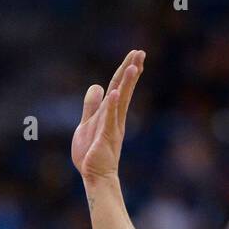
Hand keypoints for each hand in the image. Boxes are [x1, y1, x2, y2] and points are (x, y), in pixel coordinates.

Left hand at [72, 50, 144, 180]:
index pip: (119, 87)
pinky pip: (110, 119)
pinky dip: (112, 105)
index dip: (126, 71)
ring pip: (120, 101)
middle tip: (141, 52)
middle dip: (131, 70)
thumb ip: (91, 105)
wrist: (95, 176)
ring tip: (134, 66)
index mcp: (110, 113)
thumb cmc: (92, 153)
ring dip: (127, 83)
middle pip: (124, 89)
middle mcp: (115, 117)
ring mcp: (112, 127)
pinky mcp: (106, 137)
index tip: (135, 55)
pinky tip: (116, 93)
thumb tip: (96, 85)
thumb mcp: (87, 123)